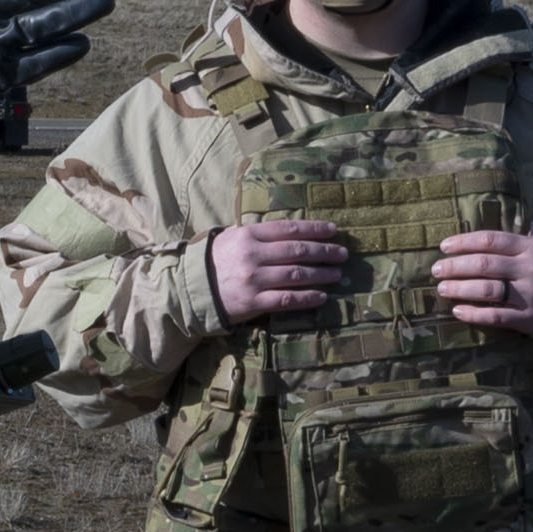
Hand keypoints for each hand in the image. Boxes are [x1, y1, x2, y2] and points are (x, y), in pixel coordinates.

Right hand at [206, 218, 352, 322]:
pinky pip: (286, 299)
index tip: (334, 230)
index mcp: (249, 235)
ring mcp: (253, 280)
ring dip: (321, 274)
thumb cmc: (216, 260)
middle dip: (324, 252)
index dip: (314, 229)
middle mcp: (253, 255)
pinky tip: (322, 296)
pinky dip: (307, 297)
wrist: (190, 289)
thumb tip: (294, 230)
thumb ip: (261, 233)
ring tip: (336, 274)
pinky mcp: (252, 302)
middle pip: (297, 251)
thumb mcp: (234, 237)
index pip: (289, 229)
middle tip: (342, 254)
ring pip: (296, 275)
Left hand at [434, 226, 532, 333]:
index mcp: (530, 247)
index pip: (491, 240)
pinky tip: (457, 311)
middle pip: (484, 264)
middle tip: (436, 270)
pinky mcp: (528, 318)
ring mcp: (530, 294)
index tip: (444, 246)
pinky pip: (496, 317)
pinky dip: (474, 314)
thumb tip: (506, 207)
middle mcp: (530, 269)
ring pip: (487, 290)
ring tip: (442, 288)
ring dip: (460, 289)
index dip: (464, 242)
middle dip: (455, 267)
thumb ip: (525, 228)